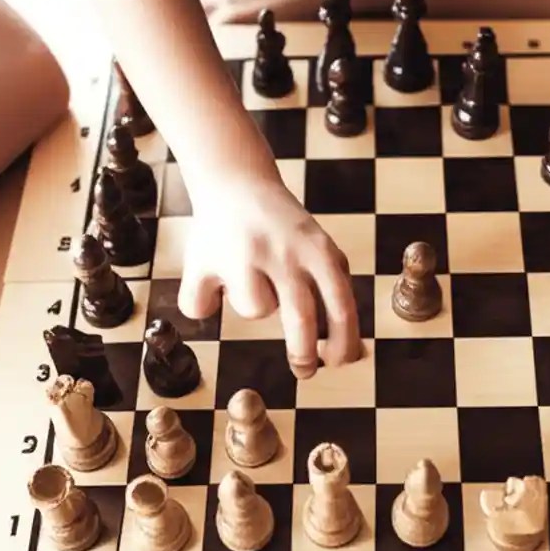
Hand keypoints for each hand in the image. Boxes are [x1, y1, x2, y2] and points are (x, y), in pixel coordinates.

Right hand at [177, 175, 360, 378]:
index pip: (340, 304)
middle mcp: (283, 251)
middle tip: (305, 369)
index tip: (338, 363)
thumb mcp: (318, 248)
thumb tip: (347, 353)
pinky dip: (204, 305)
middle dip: (303, 353)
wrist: (235, 180)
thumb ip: (331, 289)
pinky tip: (212, 286)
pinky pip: (201, 306)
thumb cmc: (283, 229)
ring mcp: (243, 253)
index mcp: (317, 249)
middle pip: (300, 317)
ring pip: (254, 309)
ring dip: (254, 306)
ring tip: (251, 281)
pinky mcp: (204, 258)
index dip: (342, 342)